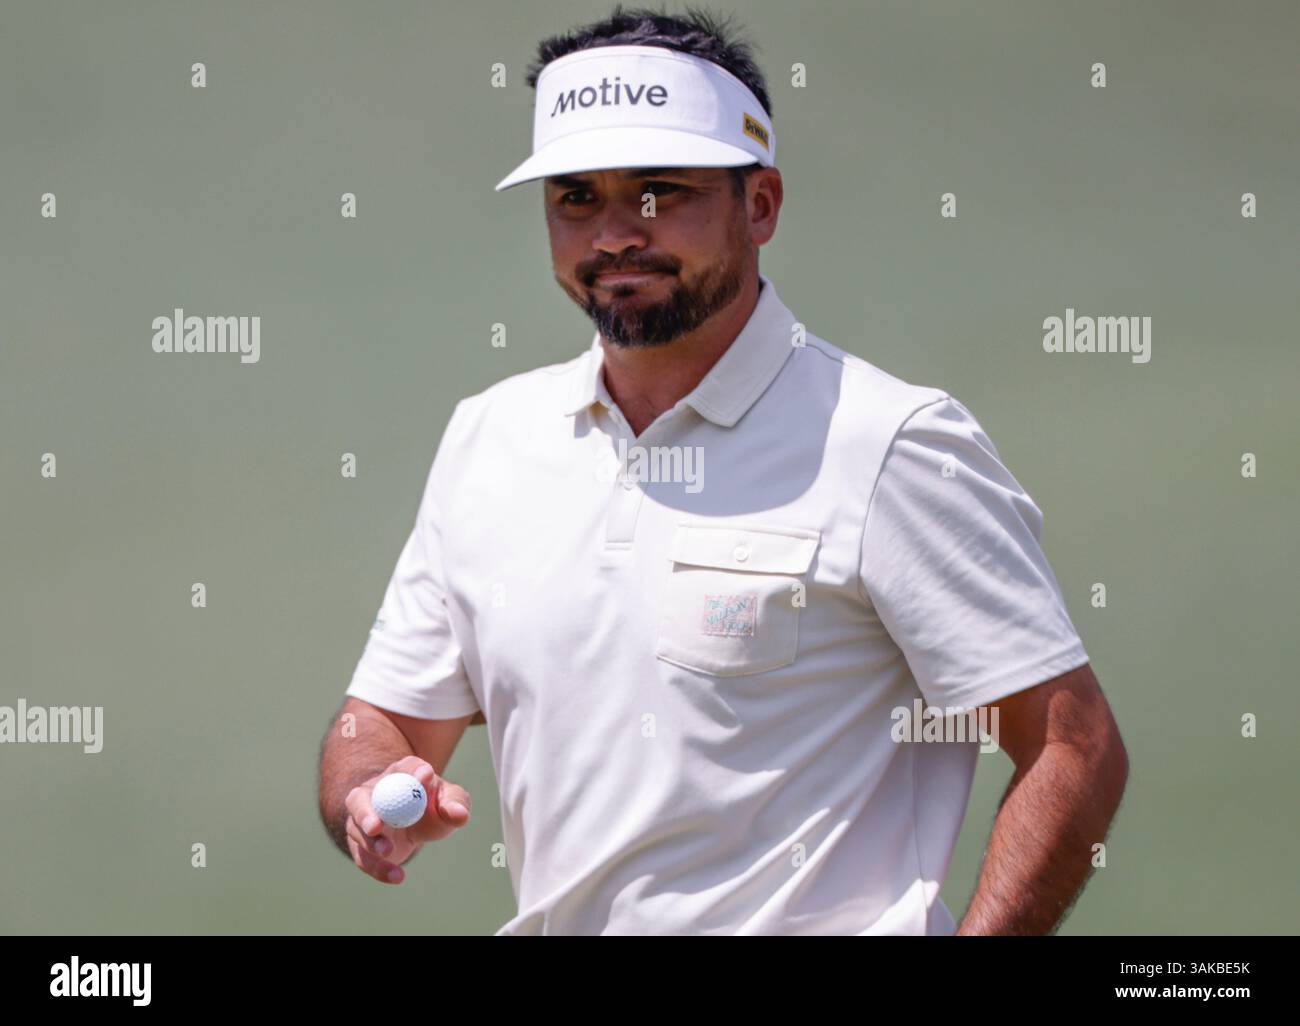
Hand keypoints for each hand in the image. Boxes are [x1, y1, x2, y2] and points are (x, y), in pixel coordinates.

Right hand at [343, 755, 470, 883]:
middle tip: (375, 826)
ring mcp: (363, 818)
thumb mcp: (450, 801)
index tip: (426, 776)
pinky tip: (397, 876)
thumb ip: (456, 804)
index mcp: (402, 774)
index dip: (414, 770)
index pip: (406, 767)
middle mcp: (375, 792)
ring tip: (387, 851)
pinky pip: (362, 857)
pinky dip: (378, 868)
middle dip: (365, 811)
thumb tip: (458, 814)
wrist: (415, 827)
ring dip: (370, 842)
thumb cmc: (433, 807)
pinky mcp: (360, 844)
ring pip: (355, 829)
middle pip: (360, 797)